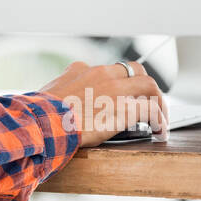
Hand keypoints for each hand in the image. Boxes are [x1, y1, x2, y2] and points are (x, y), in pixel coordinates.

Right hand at [39, 60, 168, 146]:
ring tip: (160, 118)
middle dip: (144, 85)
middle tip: (147, 102)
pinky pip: (152, 110)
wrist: (44, 121)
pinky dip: (160, 119)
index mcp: (80, 70)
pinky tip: (161, 131)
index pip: (106, 70)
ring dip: (157, 101)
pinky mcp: (126, 108)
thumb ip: (59, 94)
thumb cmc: (40, 114)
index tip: (119, 96)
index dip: (117, 83)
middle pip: (134, 70)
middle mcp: (101, 74)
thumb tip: (56, 105)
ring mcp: (115, 89)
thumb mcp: (47, 95)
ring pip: (148, 85)